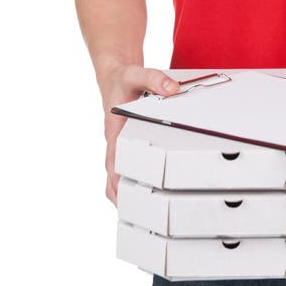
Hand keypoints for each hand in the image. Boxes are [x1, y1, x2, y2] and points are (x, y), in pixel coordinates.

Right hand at [97, 65, 180, 205]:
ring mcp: (120, 143)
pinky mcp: (126, 142)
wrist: (116, 76)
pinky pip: (124, 165)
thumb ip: (154, 79)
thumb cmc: (123, 79)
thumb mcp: (136, 73)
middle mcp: (115, 140)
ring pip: (116, 173)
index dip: (117, 178)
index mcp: (115, 128)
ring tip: (136, 211)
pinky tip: (138, 191)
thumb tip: (172, 90)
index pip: (114, 158)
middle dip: (120, 193)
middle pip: (113, 173)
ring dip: (122, 191)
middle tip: (133, 212)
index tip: (123, 195)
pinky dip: (126, 180)